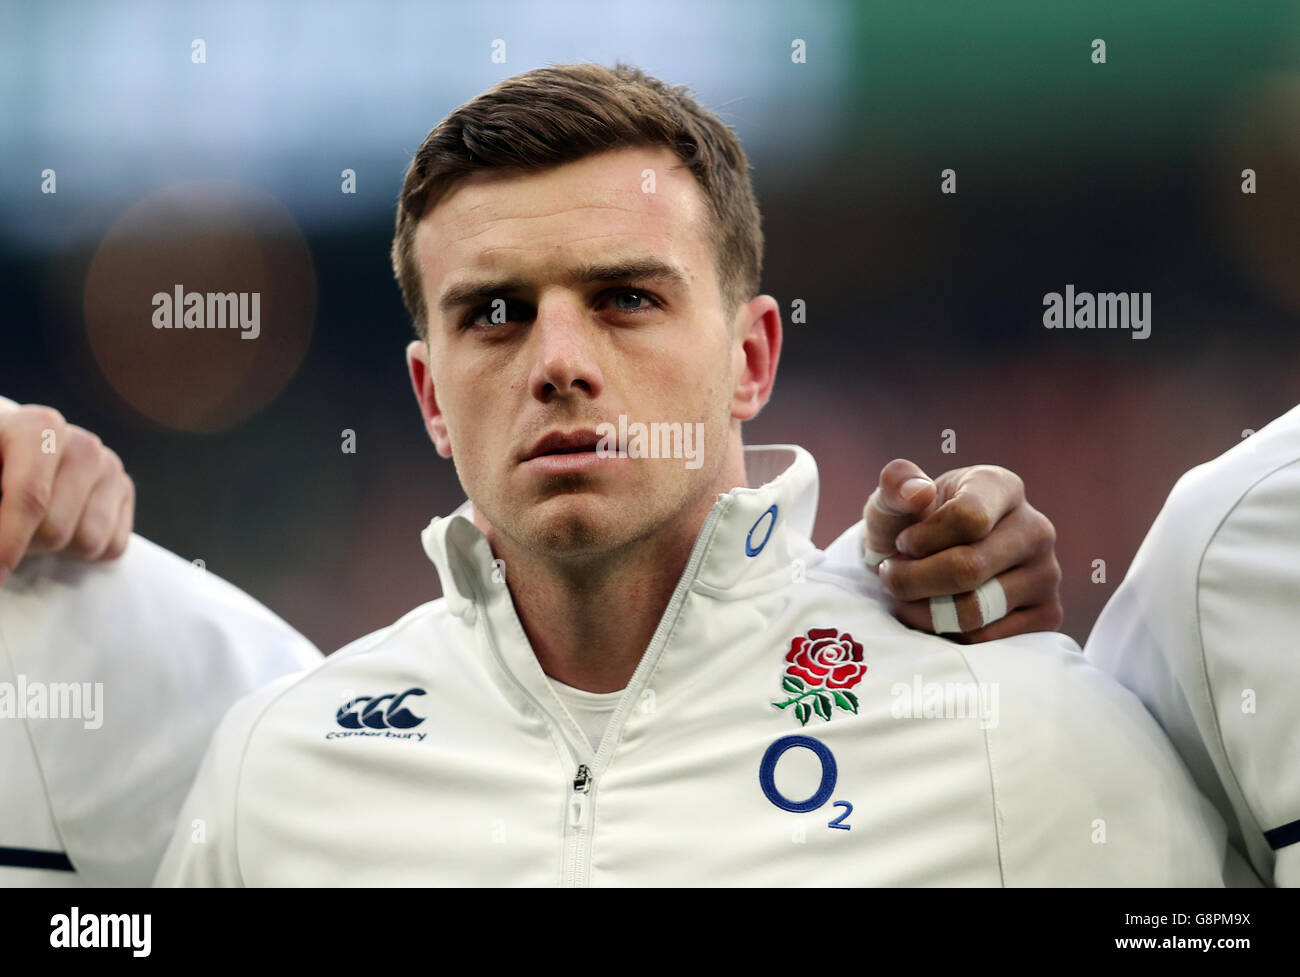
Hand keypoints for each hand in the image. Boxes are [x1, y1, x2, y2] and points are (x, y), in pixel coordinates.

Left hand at [0, 401, 134, 582]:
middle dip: (25, 544)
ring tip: (32, 528)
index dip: (9, 541)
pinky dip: (82, 551)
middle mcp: (82, 444)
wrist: (10, 454)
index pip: (30, 497)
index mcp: (38, 429)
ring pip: (87, 542)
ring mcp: (109, 467)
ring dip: (55, 549)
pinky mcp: (125, 490)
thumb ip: (1, 504)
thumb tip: (2, 554)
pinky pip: (111, 546)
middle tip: (6, 535)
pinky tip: (61, 527)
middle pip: (55, 528)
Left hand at [863, 459, 1061, 641]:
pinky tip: (936, 615)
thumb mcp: (892, 502)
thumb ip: (894, 485)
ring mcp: (1047, 574)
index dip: (922, 539)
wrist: (923, 567)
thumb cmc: (908, 529)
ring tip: (909, 596)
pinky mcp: (1048, 615)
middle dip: (913, 580)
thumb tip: (918, 491)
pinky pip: (986, 639)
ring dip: (923, 610)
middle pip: (968, 569)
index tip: (904, 543)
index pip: (968, 517)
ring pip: (974, 609)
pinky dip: (948, 636)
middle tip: (892, 576)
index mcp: (1002, 487)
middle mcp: (1036, 528)